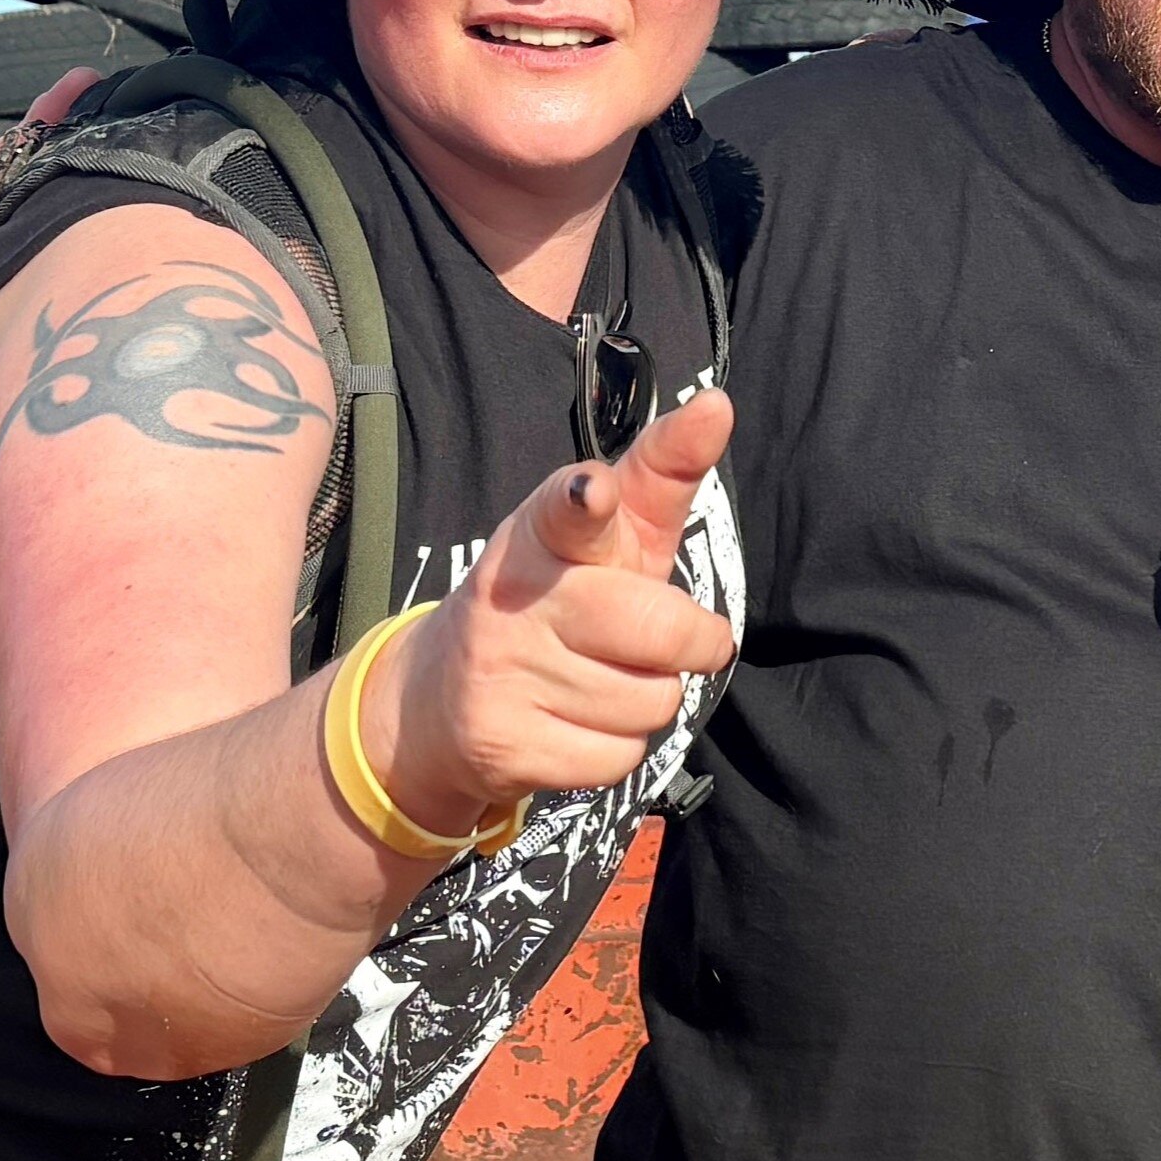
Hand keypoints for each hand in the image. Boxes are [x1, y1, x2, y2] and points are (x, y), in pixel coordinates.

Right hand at [371, 387, 741, 824]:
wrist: (440, 703)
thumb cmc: (558, 602)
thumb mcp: (606, 538)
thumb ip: (661, 476)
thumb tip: (719, 402)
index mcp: (541, 533)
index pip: (570, 512)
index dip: (588, 502)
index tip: (593, 490)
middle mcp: (514, 598)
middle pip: (658, 631)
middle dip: (691, 643)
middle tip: (674, 641)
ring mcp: (502, 674)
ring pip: (649, 702)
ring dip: (648, 698)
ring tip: (602, 680)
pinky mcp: (503, 746)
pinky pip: (619, 757)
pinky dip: (616, 749)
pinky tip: (576, 724)